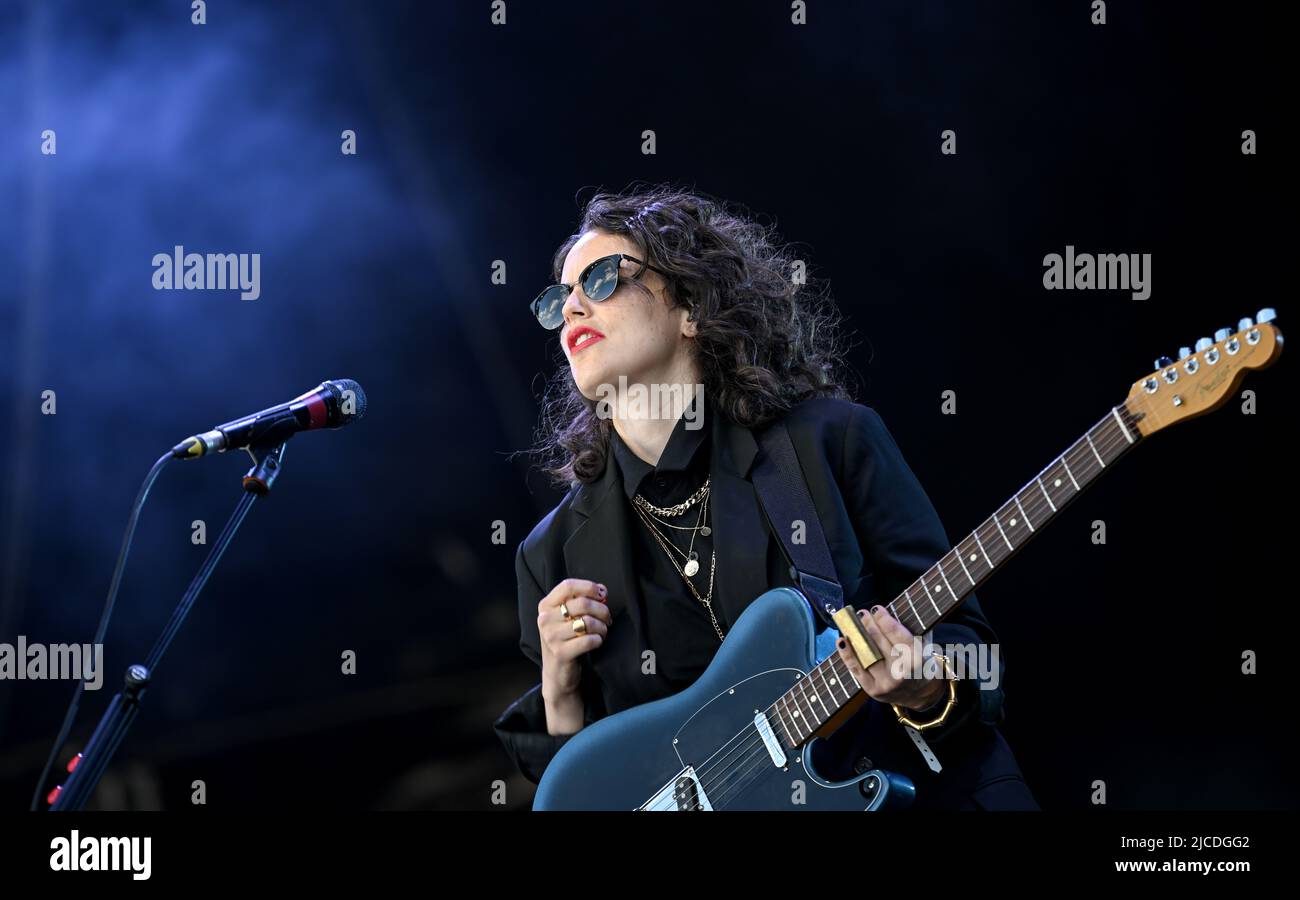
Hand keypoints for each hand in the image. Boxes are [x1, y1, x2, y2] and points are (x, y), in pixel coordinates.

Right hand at [538, 578, 610, 698]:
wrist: (557, 672)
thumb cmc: (566, 640)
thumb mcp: (566, 617)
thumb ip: (581, 600)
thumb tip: (602, 590)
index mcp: (545, 606)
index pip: (568, 585)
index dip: (589, 587)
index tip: (602, 594)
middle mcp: (545, 619)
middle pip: (582, 603)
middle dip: (602, 610)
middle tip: (607, 618)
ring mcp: (551, 637)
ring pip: (588, 622)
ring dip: (602, 627)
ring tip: (602, 632)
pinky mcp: (561, 653)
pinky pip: (589, 640)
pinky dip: (598, 640)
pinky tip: (596, 642)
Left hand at [835, 606, 946, 713]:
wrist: (920, 693)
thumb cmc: (919, 663)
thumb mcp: (921, 645)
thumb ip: (905, 631)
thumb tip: (880, 614)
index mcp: (918, 659)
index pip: (897, 634)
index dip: (884, 619)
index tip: (876, 609)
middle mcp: (902, 673)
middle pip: (880, 642)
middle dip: (869, 625)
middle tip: (863, 614)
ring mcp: (886, 683)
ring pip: (867, 654)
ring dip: (856, 636)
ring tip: (851, 624)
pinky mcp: (873, 690)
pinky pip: (857, 669)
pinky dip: (847, 654)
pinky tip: (842, 641)